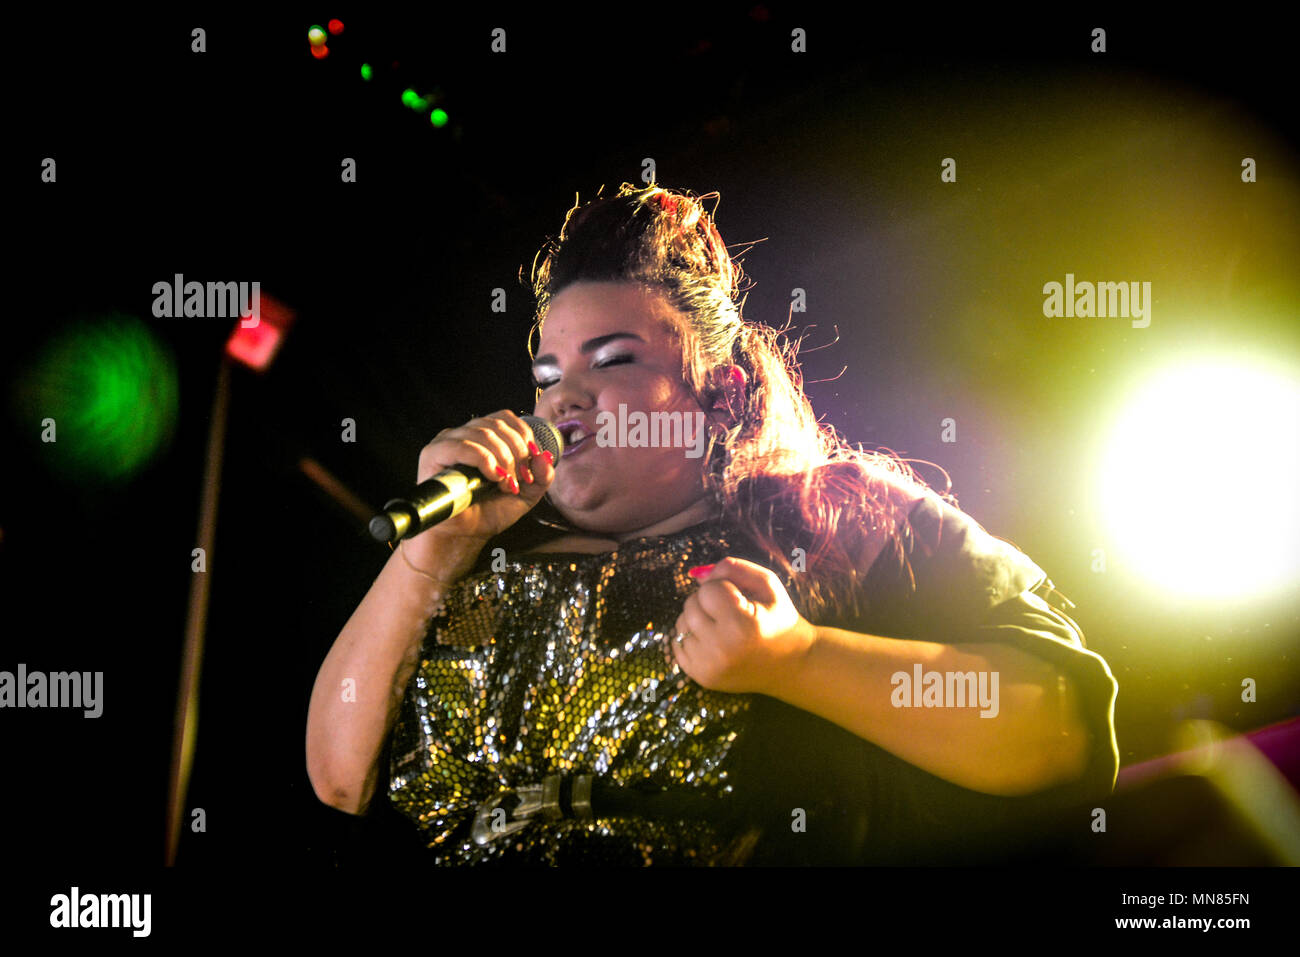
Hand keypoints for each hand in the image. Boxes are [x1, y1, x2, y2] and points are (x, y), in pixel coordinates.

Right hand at [408, 410, 555, 554]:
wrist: (465, 535)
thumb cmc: (489, 512)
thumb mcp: (526, 494)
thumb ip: (542, 476)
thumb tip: (546, 456)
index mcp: (484, 436)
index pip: (506, 418)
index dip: (524, 436)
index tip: (533, 461)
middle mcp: (464, 434)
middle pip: (497, 425)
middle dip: (517, 452)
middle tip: (521, 479)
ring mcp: (447, 442)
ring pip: (483, 433)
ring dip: (503, 458)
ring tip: (506, 483)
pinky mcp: (433, 454)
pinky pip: (462, 446)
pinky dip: (484, 460)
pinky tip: (493, 477)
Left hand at [671, 556, 817, 695]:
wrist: (792, 664)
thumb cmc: (780, 619)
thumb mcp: (767, 584)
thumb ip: (732, 568)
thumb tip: (695, 574)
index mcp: (740, 625)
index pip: (707, 590)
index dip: (723, 588)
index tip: (741, 599)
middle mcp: (721, 650)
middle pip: (690, 606)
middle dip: (708, 603)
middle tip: (732, 613)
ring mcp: (708, 667)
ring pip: (680, 625)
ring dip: (698, 620)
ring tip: (723, 628)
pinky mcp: (701, 678)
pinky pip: (677, 645)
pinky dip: (691, 638)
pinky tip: (713, 641)